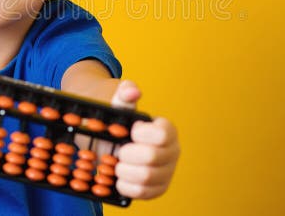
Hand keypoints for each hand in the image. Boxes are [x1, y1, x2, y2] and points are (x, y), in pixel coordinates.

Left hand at [111, 80, 179, 198]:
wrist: (112, 146)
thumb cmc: (119, 124)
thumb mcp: (119, 106)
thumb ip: (124, 94)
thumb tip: (132, 91)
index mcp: (167, 130)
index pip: (162, 134)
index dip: (141, 134)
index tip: (130, 132)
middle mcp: (173, 151)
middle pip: (152, 157)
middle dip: (128, 154)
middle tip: (119, 151)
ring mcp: (168, 171)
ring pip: (147, 177)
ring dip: (124, 170)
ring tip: (118, 164)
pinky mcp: (158, 189)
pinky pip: (142, 192)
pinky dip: (126, 186)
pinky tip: (121, 178)